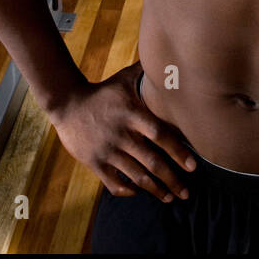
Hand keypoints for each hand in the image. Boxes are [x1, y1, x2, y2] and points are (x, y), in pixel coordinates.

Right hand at [47, 61, 197, 202]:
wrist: (66, 103)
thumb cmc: (102, 92)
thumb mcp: (123, 80)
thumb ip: (145, 74)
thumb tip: (170, 61)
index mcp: (132, 114)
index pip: (160, 135)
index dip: (177, 152)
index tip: (192, 167)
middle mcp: (121, 134)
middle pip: (151, 161)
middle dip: (171, 180)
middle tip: (186, 193)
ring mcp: (107, 150)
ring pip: (136, 176)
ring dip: (155, 189)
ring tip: (169, 197)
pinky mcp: (94, 162)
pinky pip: (113, 183)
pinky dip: (128, 190)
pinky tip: (139, 192)